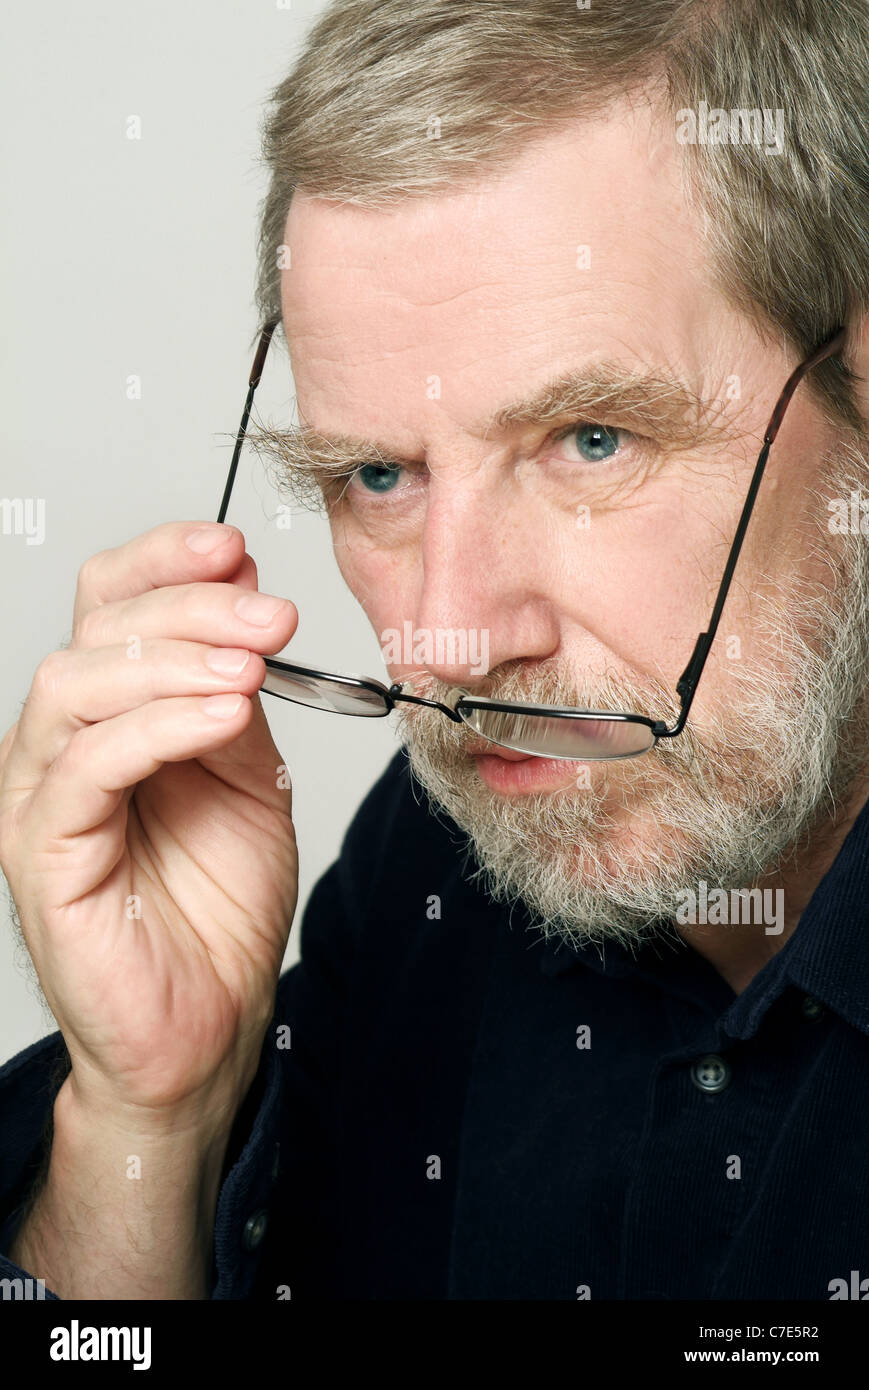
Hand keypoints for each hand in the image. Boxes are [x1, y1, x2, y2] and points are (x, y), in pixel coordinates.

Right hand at [0, 521, 298, 1127]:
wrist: (209, 1023)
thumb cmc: (218, 908)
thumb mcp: (249, 777)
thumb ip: (235, 696)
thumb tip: (247, 603)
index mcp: (112, 714)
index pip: (110, 604)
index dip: (164, 562)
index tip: (235, 547)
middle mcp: (64, 744)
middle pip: (96, 631)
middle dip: (191, 606)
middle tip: (272, 613)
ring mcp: (43, 797)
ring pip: (76, 685)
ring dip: (174, 660)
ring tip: (253, 666)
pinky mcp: (42, 854)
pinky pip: (86, 768)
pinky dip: (158, 727)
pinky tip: (224, 716)